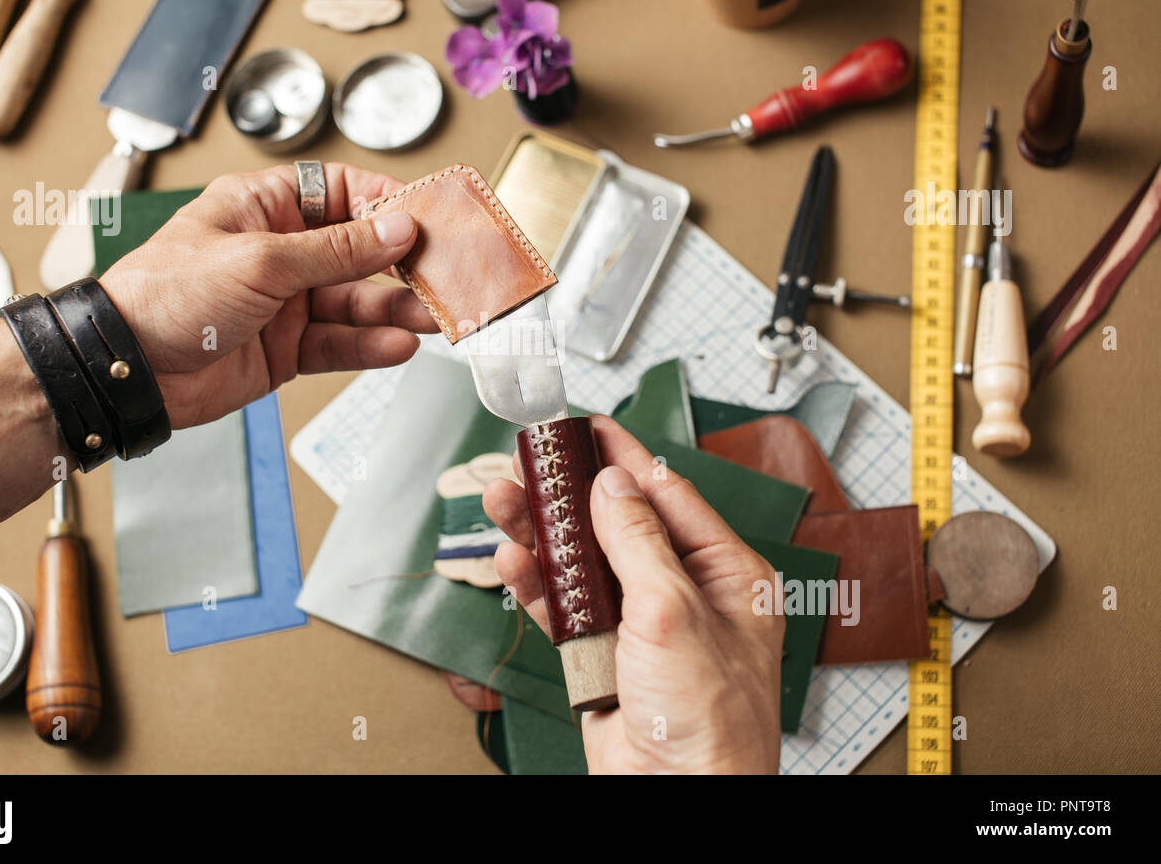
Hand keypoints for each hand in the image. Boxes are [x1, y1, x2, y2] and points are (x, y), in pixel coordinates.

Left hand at [100, 163, 436, 427]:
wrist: (128, 369)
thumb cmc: (168, 293)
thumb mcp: (261, 260)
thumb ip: (337, 249)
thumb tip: (398, 228)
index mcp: (264, 206)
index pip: (341, 192)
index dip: (387, 203)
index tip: (430, 217)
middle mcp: (280, 250)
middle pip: (359, 251)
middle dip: (403, 264)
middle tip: (445, 274)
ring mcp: (285, 302)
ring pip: (356, 301)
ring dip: (396, 309)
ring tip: (434, 317)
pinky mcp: (287, 348)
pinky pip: (339, 343)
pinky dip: (369, 345)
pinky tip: (399, 344)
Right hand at [483, 416, 782, 773]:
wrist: (677, 800)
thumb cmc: (709, 722)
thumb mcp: (674, 612)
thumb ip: (639, 541)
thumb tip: (615, 485)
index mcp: (725, 575)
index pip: (670, 496)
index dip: (626, 458)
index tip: (590, 428)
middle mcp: (684, 596)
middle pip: (616, 525)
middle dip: (569, 493)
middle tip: (529, 460)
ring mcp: (641, 629)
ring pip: (582, 565)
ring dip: (542, 534)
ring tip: (504, 500)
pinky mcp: (603, 659)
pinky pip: (564, 611)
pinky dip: (536, 586)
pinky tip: (513, 560)